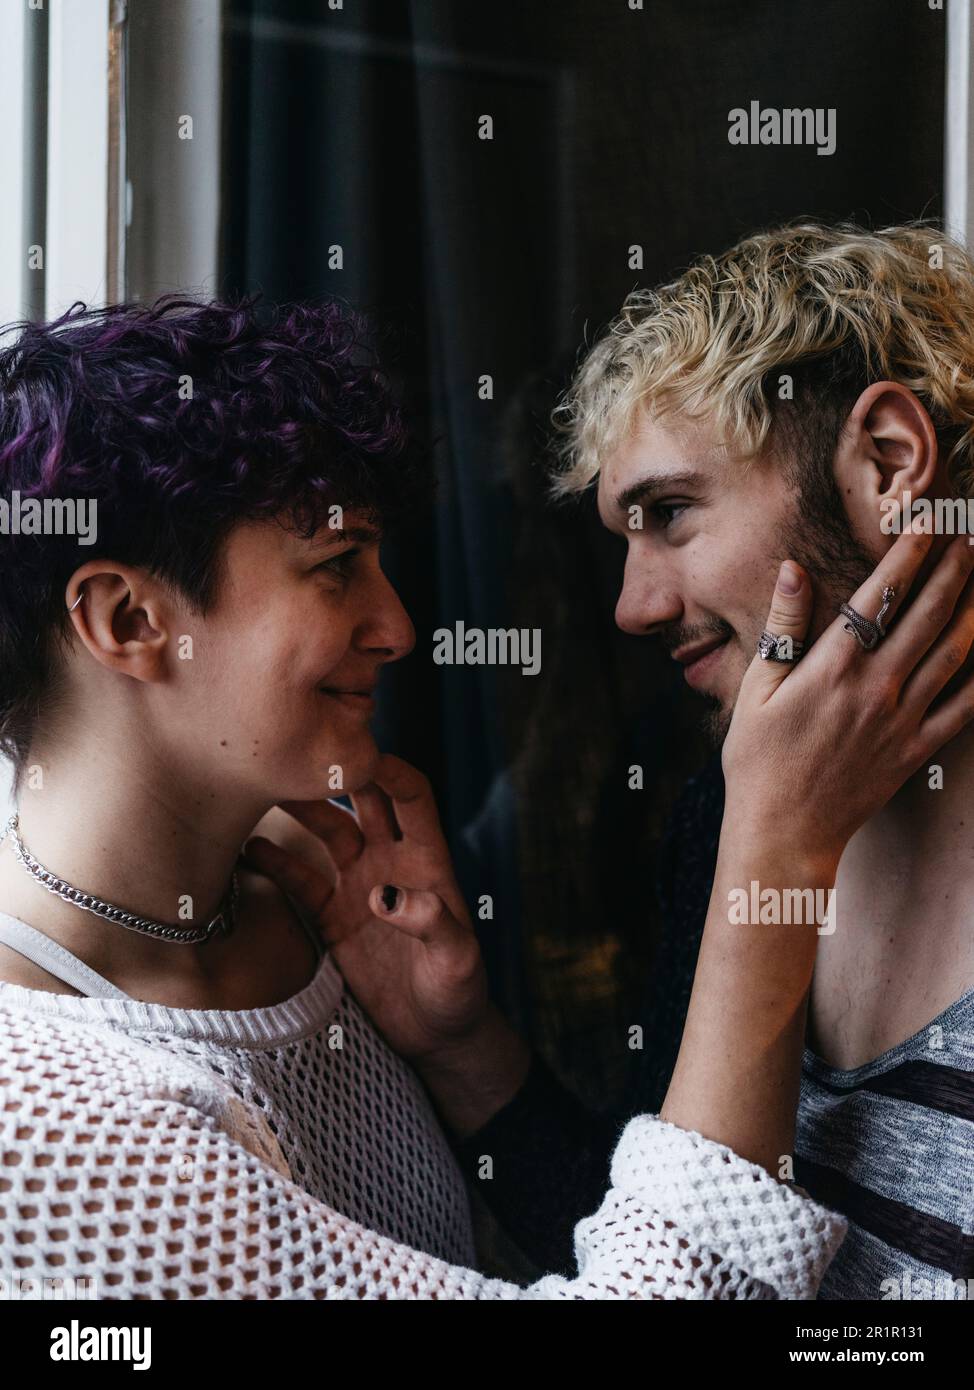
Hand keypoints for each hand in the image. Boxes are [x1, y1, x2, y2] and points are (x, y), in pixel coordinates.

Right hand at [241, 755, 489, 1064]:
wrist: (437, 1037)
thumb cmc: (459, 994)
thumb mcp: (457, 960)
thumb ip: (431, 923)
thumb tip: (384, 896)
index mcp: (428, 861)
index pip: (412, 796)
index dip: (389, 770)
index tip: (357, 753)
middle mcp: (392, 863)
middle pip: (363, 800)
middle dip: (335, 775)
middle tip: (298, 756)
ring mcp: (360, 887)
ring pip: (327, 832)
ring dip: (301, 810)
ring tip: (263, 790)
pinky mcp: (334, 918)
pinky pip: (301, 881)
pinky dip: (275, 862)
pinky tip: (247, 849)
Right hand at [723, 527, 973, 869]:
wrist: (782, 832)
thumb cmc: (758, 761)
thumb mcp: (755, 690)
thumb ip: (782, 626)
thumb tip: (794, 569)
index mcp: (832, 667)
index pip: (879, 595)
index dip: (907, 554)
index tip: (925, 521)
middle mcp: (875, 688)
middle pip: (927, 615)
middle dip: (953, 570)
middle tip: (971, 538)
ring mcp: (902, 720)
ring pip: (953, 653)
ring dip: (973, 610)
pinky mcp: (916, 750)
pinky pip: (963, 708)